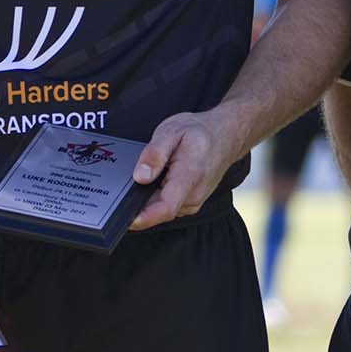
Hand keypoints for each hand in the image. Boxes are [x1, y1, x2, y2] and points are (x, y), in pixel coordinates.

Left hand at [129, 110, 239, 230]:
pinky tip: (158, 181)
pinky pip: (168, 206)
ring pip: (162, 209)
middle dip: (140, 203)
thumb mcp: (171, 131)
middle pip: (159, 211)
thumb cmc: (199, 133)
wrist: (225, 136)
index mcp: (188, 177)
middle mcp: (193, 195)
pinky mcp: (191, 202)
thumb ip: (154, 154)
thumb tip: (140, 176)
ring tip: (149, 175)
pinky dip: (157, 197)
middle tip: (127, 185)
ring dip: (149, 199)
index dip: (143, 217)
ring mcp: (194, 201)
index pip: (165, 208)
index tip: (125, 219)